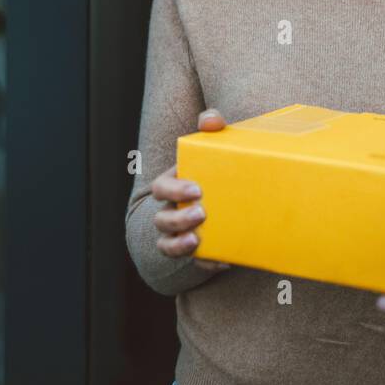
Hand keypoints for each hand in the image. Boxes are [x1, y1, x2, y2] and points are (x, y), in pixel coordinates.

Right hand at [150, 108, 229, 271]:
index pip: (161, 188)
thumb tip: (211, 119)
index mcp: (172, 186)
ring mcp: (177, 235)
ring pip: (167, 245)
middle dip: (178, 219)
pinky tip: (223, 260)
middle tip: (202, 212)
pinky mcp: (193, 254)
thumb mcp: (210, 149)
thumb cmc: (211, 171)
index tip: (197, 189)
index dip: (174, 190)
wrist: (218, 202)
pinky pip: (191, 265)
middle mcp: (169, 211)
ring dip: (180, 245)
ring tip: (197, 240)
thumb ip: (211, 128)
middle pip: (162, 220)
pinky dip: (205, 264)